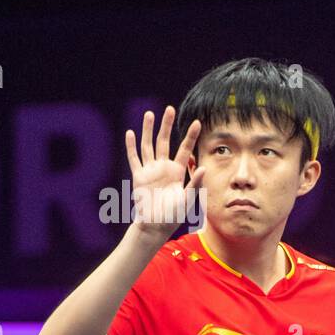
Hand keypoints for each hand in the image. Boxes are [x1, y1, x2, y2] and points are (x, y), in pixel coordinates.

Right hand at [125, 105, 204, 236]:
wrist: (156, 225)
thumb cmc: (174, 215)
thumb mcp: (188, 199)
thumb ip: (195, 184)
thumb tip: (204, 168)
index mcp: (177, 171)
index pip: (185, 149)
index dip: (190, 136)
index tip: (198, 122)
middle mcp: (163, 167)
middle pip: (165, 141)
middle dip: (167, 125)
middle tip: (169, 109)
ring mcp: (150, 170)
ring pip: (148, 145)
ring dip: (148, 130)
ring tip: (150, 114)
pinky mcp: (138, 176)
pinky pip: (134, 158)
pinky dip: (131, 146)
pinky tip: (130, 133)